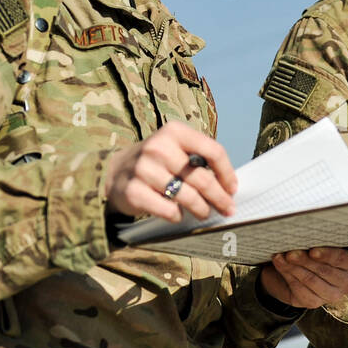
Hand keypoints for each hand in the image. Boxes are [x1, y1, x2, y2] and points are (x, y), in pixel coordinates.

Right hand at [104, 121, 237, 222]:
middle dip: (219, 197)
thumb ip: (198, 159)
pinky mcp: (134, 191)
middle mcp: (159, 147)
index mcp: (174, 132)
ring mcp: (144, 169)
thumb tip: (229, 186)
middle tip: (228, 209)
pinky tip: (179, 215)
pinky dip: (178, 216)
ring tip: (206, 214)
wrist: (114, 172)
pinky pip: (168, 210)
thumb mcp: (175, 148)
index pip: (213, 151)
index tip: (233, 189)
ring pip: (187, 196)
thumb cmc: (156, 162)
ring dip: (202, 209)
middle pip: (202, 177)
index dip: (227, 173)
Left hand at [259, 248, 347, 309]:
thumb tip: (305, 235)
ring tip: (281, 256)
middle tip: (290, 252)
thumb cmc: (314, 250)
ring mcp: (332, 295)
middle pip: (325, 271)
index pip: (342, 259)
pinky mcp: (314, 303)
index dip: (327, 255)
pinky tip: (280, 264)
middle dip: (306, 261)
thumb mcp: (321, 243)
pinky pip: (300, 290)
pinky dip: (288, 275)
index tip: (312, 250)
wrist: (299, 268)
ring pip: (311, 281)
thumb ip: (319, 240)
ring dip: (293, 267)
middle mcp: (347, 282)